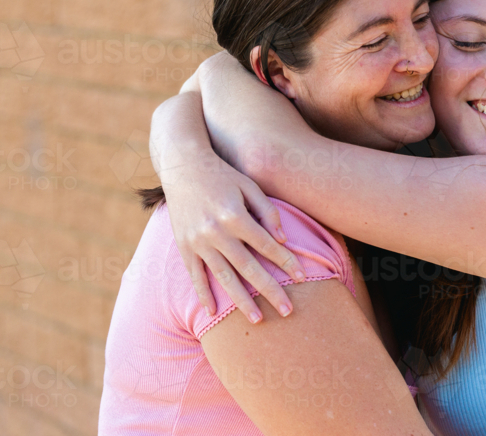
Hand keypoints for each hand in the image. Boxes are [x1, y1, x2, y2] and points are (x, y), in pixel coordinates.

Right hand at [163, 149, 305, 322]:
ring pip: (223, 277)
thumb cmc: (223, 175)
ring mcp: (197, 241)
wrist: (182, 166)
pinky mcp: (184, 245)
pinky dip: (204, 294)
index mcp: (235, 215)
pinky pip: (196, 275)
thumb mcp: (250, 185)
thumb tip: (283, 240)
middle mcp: (216, 231)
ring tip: (258, 320)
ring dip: (240, 301)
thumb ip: (268, 212)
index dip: (286, 262)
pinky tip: (214, 312)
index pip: (267, 245)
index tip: (303, 277)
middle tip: (288, 311)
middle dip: (270, 291)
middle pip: (248, 268)